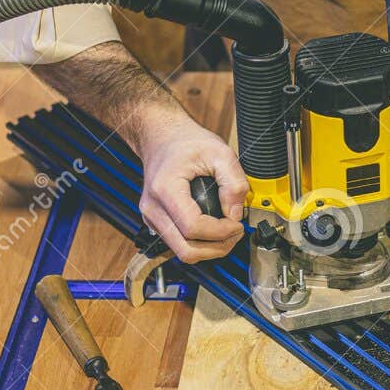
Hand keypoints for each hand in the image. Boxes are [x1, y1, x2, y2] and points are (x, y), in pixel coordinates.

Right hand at [135, 109, 248, 260]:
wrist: (161, 138)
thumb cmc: (186, 142)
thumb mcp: (219, 152)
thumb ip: (234, 182)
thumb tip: (236, 214)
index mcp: (165, 189)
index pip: (193, 228)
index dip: (220, 232)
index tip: (237, 224)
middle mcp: (153, 208)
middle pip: (185, 250)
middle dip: (217, 248)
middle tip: (235, 233)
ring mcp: (151, 217)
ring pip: (181, 251)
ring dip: (209, 249)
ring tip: (227, 232)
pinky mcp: (156, 221)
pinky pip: (178, 244)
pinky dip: (199, 243)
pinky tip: (213, 229)